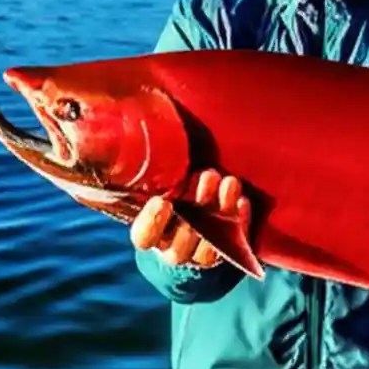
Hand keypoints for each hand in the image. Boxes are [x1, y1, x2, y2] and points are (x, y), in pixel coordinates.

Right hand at [130, 169, 249, 266]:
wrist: (194, 222)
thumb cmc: (167, 191)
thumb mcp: (154, 180)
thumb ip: (143, 167)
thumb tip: (126, 117)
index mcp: (149, 234)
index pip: (144, 238)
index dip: (151, 224)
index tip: (162, 201)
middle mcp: (172, 247)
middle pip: (181, 244)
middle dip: (196, 211)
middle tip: (206, 176)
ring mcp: (200, 252)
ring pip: (211, 245)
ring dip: (221, 213)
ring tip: (228, 182)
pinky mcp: (226, 250)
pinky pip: (236, 243)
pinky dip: (240, 221)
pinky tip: (243, 200)